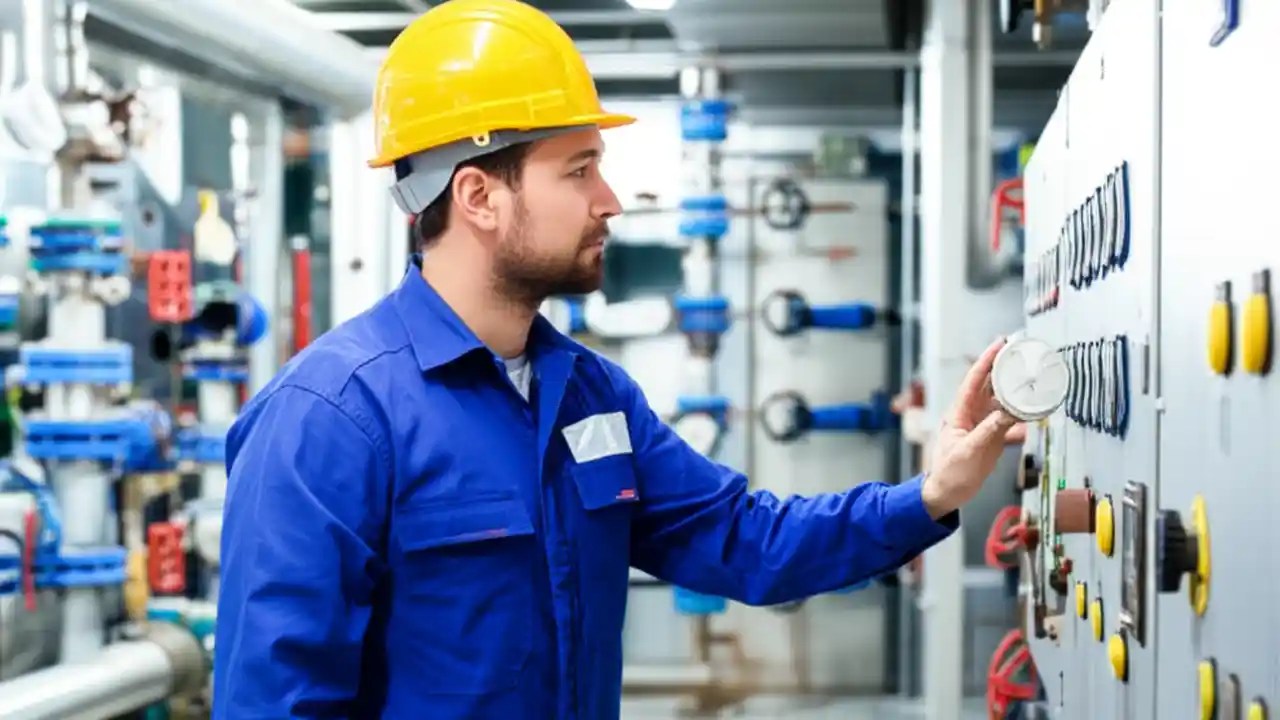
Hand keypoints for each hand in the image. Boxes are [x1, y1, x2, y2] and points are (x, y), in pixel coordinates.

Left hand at [921, 337, 1022, 518]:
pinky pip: (1009, 420)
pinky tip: (1035, 409)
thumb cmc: (950, 473)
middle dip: (1003, 367)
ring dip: (1015, 389)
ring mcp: (982, 424)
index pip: (974, 380)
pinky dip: (1022, 414)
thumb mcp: (970, 451)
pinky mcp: (992, 436)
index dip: (986, 361)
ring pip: (1001, 400)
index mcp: (960, 412)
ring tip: (1032, 375)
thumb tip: (1010, 412)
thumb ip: (990, 431)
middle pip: (989, 385)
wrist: (948, 494)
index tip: (1000, 344)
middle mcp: (971, 414)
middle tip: (1021, 351)